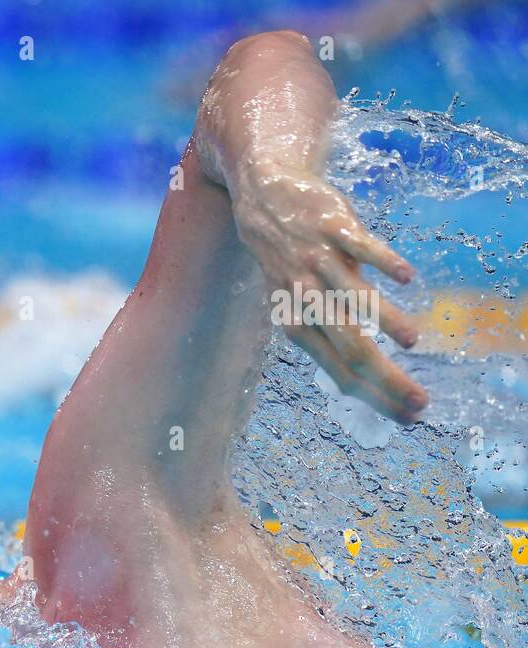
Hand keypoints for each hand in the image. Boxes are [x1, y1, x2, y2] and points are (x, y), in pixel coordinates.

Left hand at [232, 159, 427, 423]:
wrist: (262, 197)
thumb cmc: (285, 261)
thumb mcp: (293, 304)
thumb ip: (326, 336)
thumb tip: (358, 378)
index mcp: (297, 324)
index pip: (340, 371)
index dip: (374, 397)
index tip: (408, 415)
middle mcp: (307, 297)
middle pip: (351, 347)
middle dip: (387, 378)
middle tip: (421, 400)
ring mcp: (320, 261)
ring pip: (355, 298)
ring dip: (386, 320)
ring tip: (412, 341)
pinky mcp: (333, 227)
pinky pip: (361, 246)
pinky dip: (384, 261)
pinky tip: (406, 277)